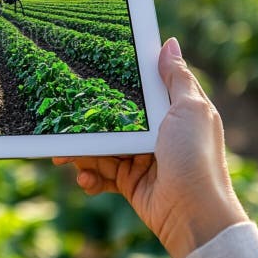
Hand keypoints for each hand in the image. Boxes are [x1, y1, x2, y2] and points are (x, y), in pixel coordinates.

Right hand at [53, 38, 247, 257]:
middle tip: (62, 121)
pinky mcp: (128, 181)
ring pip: (99, 146)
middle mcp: (154, 133)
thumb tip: (169, 42)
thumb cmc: (196, 157)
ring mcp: (140, 157)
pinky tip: (86, 179)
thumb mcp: (190, 110)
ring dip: (80, 152)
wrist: (193, 214)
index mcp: (171, 111)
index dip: (117, 80)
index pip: (140, 88)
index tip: (89, 69)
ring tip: (64, 157)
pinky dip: (89, 176)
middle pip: (111, 118)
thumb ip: (176, 78)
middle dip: (85, 121)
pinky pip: (100, 173)